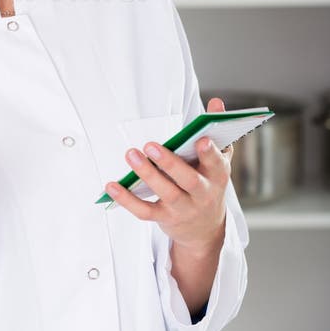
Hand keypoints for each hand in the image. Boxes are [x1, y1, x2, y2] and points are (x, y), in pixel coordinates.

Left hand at [105, 98, 233, 251]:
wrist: (205, 228)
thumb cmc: (207, 183)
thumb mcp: (217, 160)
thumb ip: (216, 131)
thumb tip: (216, 102)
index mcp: (217, 175)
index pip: (216, 164)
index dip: (210, 153)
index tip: (201, 139)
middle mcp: (202, 194)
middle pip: (188, 180)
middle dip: (169, 163)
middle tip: (150, 145)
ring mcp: (184, 208)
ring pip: (166, 193)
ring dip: (147, 174)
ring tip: (131, 155)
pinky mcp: (164, 218)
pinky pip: (144, 211)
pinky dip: (127, 199)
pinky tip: (112, 185)